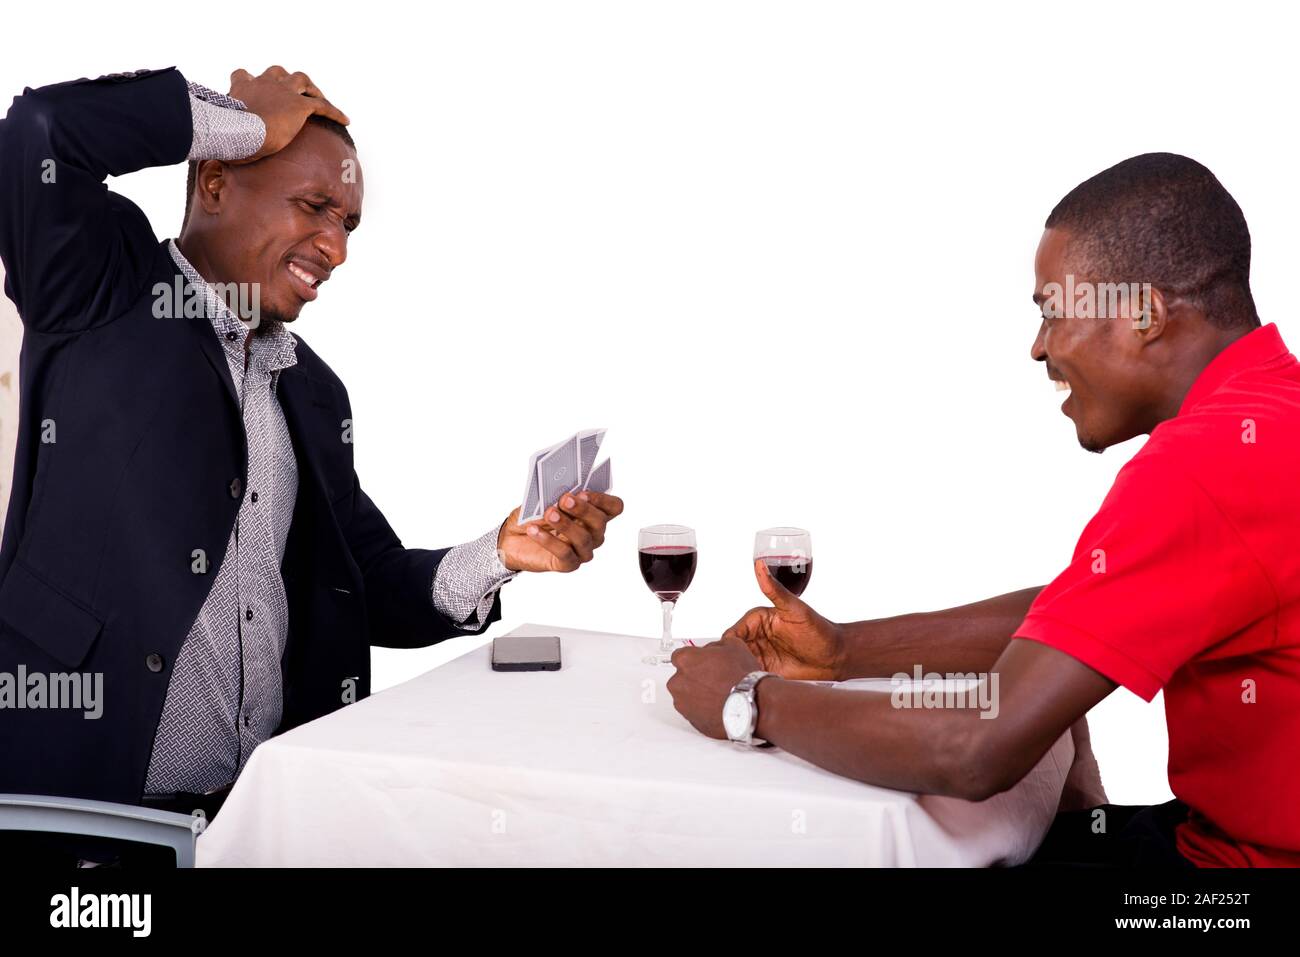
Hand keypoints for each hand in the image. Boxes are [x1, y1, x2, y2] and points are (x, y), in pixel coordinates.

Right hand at [227, 66, 349, 162]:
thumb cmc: (223, 135)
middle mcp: (262, 83)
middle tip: (293, 92)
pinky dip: (334, 112)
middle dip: (285, 79)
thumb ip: (222, 132)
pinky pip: (322, 106)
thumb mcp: (220, 129)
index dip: (250, 82)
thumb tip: (218, 154)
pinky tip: (345, 120)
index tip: (254, 88)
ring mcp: (283, 92)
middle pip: (276, 72)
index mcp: (241, 88)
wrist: (238, 131)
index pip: (242, 76)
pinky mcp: (300, 105)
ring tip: (318, 98)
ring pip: (301, 80)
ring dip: (310, 88)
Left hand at [496, 491, 623, 572]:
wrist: (511, 539)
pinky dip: (549, 540)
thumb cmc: (533, 516)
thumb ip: (555, 496)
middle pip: (600, 522)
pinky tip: (534, 530)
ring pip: (584, 538)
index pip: (613, 507)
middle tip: (565, 499)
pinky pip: (565, 554)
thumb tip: (563, 493)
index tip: (584, 492)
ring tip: (549, 513)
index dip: (603, 499)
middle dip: (583, 509)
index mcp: (593, 512)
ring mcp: (583, 550)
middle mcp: (593, 533)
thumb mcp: (542, 500)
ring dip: (566, 524)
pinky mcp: (568, 564)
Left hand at [666, 636, 763, 738]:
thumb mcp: (733, 645)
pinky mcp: (690, 719)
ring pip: (686, 695)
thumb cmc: (742, 678)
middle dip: (695, 676)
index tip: (702, 661)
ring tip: (718, 693)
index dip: (694, 658)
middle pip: (681, 676)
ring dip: (697, 693)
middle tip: (714, 677)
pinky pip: (693, 711)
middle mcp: (678, 682)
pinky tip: (718, 704)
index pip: (679, 655)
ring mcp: (682, 703)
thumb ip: (716, 645)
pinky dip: (702, 708)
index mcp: (685, 660)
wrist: (751, 705)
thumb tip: (713, 649)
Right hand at [722, 559, 846, 680]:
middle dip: (731, 661)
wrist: (836, 656)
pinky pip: (748, 675)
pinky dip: (746, 679)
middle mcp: (755, 636)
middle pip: (732, 652)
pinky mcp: (765, 669)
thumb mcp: (795, 609)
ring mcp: (759, 653)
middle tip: (738, 672)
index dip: (729, 646)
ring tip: (746, 680)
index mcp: (757, 620)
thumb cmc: (819, 630)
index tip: (733, 657)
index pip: (732, 634)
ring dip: (738, 672)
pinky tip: (751, 684)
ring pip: (737, 664)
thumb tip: (759, 564)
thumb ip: (775, 589)